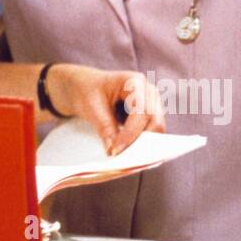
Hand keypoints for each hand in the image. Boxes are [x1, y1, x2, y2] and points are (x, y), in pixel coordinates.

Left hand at [48, 65, 164, 154]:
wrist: (85, 87)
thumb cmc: (87, 91)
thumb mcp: (91, 108)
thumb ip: (105, 127)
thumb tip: (114, 150)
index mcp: (134, 82)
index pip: (141, 112)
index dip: (130, 134)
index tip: (115, 151)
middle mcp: (148, 92)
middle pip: (155, 122)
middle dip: (141, 141)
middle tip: (121, 158)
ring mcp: (152, 104)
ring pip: (156, 129)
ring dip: (142, 144)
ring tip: (122, 155)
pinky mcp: (149, 116)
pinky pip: (150, 133)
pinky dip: (139, 143)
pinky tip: (124, 150)